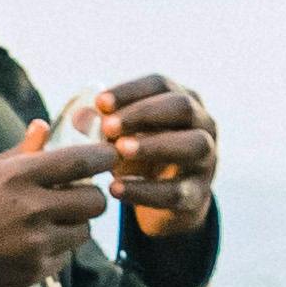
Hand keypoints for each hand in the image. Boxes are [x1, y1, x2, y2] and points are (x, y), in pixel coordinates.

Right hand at [0, 120, 112, 286]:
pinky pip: (65, 256)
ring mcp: (38, 243)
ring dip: (74, 225)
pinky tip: (33, 246)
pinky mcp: (37, 271)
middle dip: (90, 196)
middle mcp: (34, 209)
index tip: (108, 156)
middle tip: (78, 196)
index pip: (81, 161)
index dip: (103, 157)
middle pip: (94, 200)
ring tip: (51, 223)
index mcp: (19, 177)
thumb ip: (18, 153)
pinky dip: (57, 250)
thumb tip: (42, 126)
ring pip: (84, 231)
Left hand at [79, 72, 217, 248]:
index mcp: (183, 100)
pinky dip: (145, 191)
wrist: (162, 202)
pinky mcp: (199, 194)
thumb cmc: (139, 156)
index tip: (100, 102)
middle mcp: (203, 124)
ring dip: (154, 145)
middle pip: (182, 107)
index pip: (160, 85)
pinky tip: (115, 189)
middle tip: (108, 127)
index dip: (131, 91)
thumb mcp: (120, 137)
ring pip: (192, 145)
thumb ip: (100, 126)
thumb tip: (79, 116)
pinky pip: (176, 191)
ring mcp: (207, 160)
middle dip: (144, 114)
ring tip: (120, 150)